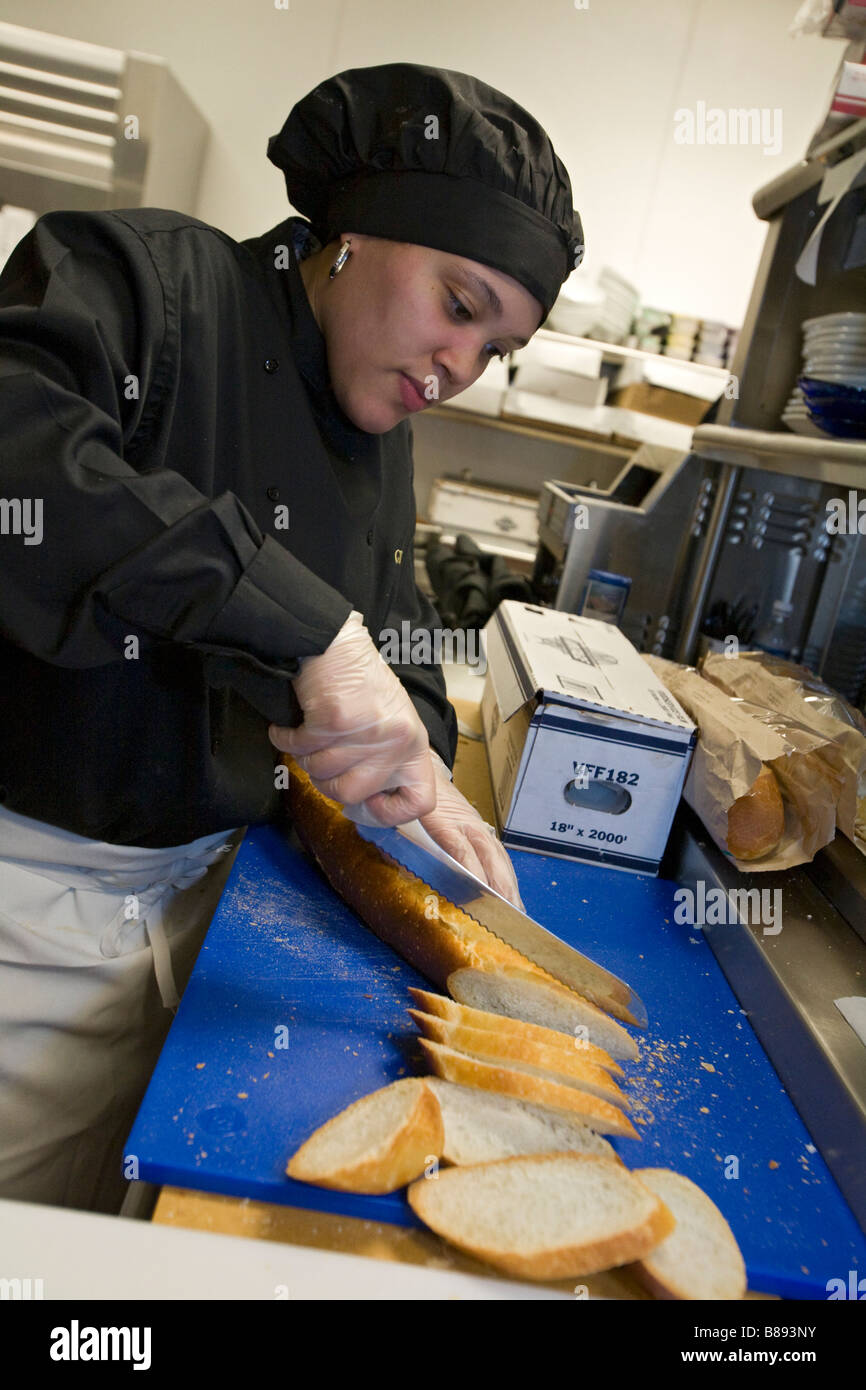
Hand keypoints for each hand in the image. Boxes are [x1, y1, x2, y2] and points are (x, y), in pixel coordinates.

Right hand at [268, 611, 435, 824]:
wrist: (333, 640)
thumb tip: (366, 804)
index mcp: (413, 743)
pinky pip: (299, 749)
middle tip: (321, 758)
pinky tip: (290, 725)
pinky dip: (286, 738)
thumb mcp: (389, 722)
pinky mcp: (334, 720)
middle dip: (327, 781)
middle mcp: (396, 740)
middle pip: (352, 794)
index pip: (420, 802)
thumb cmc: (358, 682)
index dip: (390, 813)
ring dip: (305, 756)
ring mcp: (366, 731)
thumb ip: (384, 761)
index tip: (368, 802)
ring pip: (321, 773)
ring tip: (308, 733)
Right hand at [420, 751, 524, 907]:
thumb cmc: (430, 805)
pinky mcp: (444, 824)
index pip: (500, 862)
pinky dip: (470, 868)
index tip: (517, 909)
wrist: (419, 770)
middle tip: (517, 915)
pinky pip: (461, 849)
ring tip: (504, 906)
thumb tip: (454, 883)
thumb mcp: (445, 829)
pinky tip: (476, 885)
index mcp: (479, 832)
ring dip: (497, 883)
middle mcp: (477, 829)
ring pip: (488, 857)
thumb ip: (452, 852)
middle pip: (500, 863)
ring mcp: (463, 825)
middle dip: (509, 890)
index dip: (510, 885)